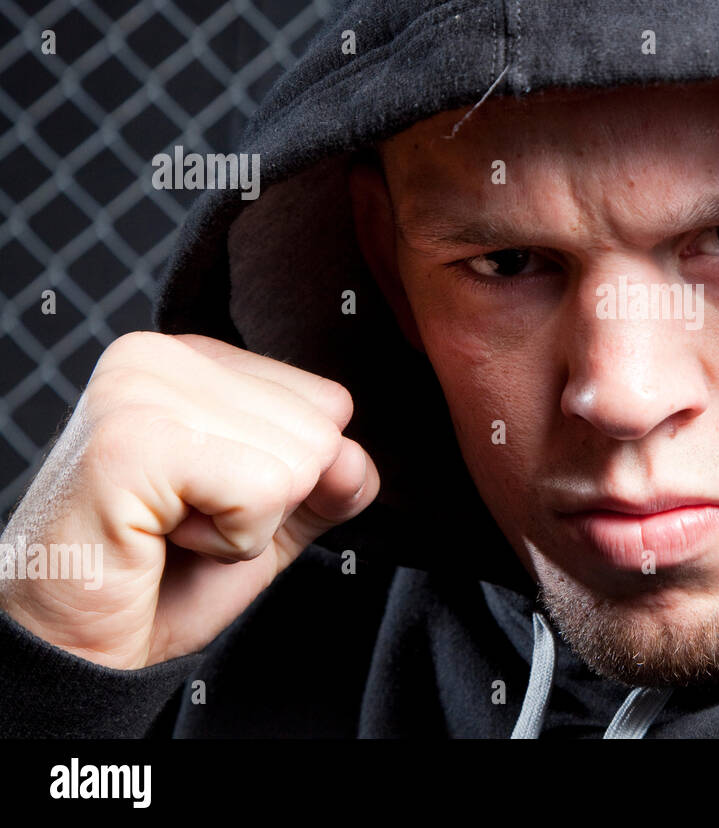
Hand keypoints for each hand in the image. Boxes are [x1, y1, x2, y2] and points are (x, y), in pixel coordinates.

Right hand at [0, 332, 379, 668]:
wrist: (81, 646)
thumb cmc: (167, 577)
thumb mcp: (277, 518)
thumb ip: (333, 481)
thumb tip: (355, 459)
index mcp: (197, 358)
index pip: (330, 403)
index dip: (290, 478)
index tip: (208, 497)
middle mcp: (161, 354)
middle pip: (321, 431)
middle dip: (269, 503)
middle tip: (184, 523)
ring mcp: (140, 389)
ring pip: (299, 462)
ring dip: (247, 524)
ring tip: (169, 530)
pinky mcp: (133, 439)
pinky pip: (262, 491)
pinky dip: (231, 541)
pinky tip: (163, 539)